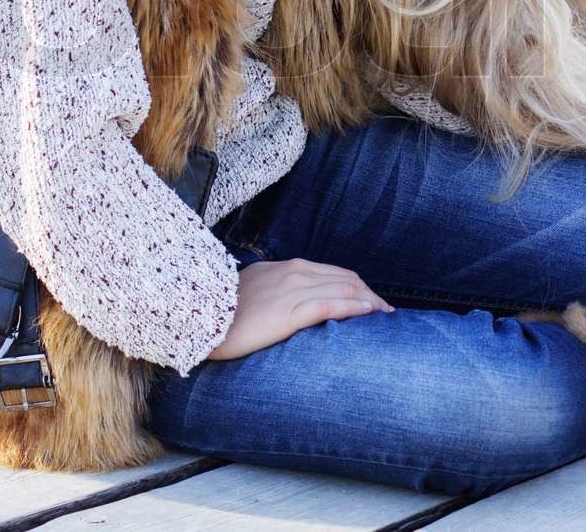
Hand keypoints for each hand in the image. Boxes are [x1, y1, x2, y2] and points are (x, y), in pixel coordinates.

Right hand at [206, 257, 395, 360]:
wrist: (198, 317)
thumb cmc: (222, 312)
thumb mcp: (254, 293)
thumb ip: (276, 293)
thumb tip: (290, 306)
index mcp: (287, 269)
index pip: (335, 274)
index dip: (359, 288)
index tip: (373, 302)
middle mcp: (295, 273)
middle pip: (346, 280)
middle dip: (370, 295)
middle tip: (388, 314)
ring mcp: (292, 290)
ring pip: (344, 289)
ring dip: (369, 302)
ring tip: (386, 317)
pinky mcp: (289, 311)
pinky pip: (330, 304)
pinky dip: (354, 307)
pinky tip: (369, 314)